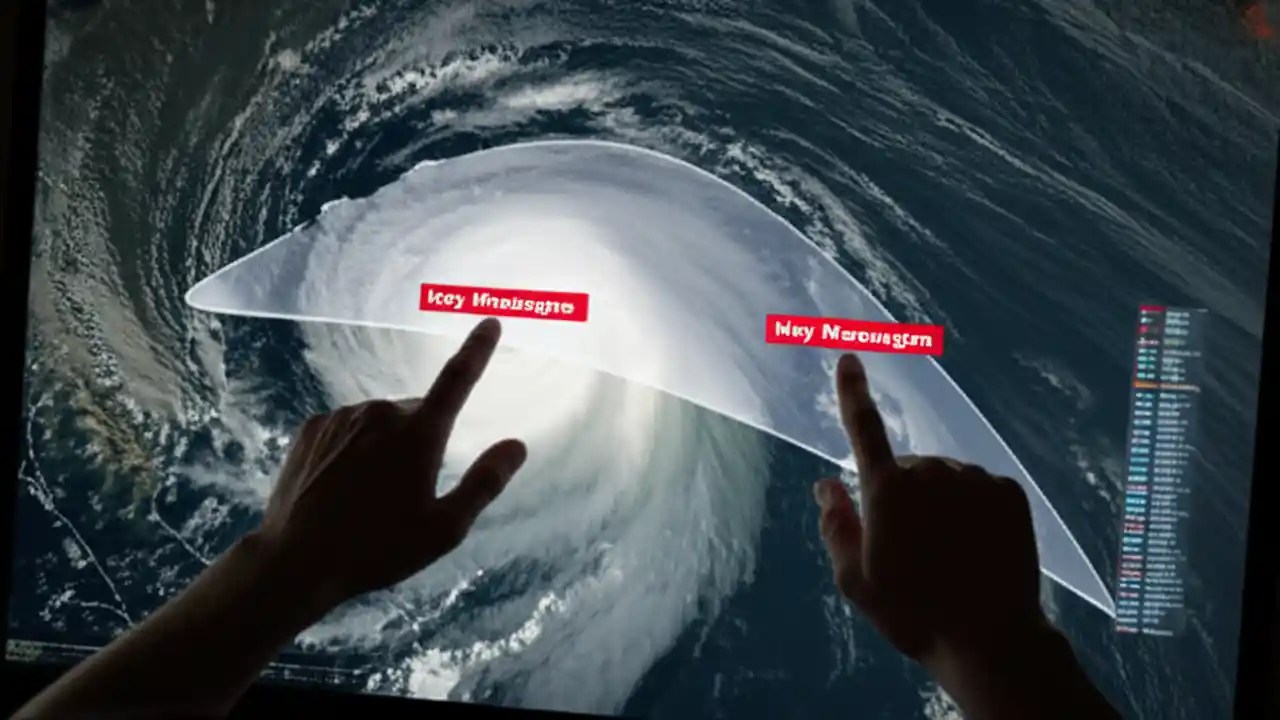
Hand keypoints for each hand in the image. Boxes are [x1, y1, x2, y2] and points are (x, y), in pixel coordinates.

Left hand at [254, 317, 526, 605]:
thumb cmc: (378, 549)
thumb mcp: (444, 529)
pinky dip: (355, 448)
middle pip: (418, 414)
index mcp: (419, 435)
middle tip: (410, 493)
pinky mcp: (311, 428)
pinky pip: (348, 429)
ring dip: (387, 445)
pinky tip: (343, 487)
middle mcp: (381, 413)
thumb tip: (517, 446)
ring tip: (371, 497)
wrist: (294, 561)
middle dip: (423, 439)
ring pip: (381, 422)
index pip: (457, 380)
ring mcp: (342, 417)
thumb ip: (485, 483)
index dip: (477, 349)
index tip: (491, 322)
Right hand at [814, 353, 1047, 667]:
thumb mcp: (855, 580)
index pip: (863, 428)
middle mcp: (931, 472)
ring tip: (947, 556)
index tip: (849, 358)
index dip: (853, 392)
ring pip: (946, 480)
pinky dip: (974, 511)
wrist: (990, 640)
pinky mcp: (1009, 492)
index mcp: (886, 490)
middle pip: (907, 470)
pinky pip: (980, 489)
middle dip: (903, 496)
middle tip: (910, 550)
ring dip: (940, 504)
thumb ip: (835, 525)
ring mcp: (974, 479)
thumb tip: (825, 483)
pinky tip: (975, 549)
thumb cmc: (912, 613)